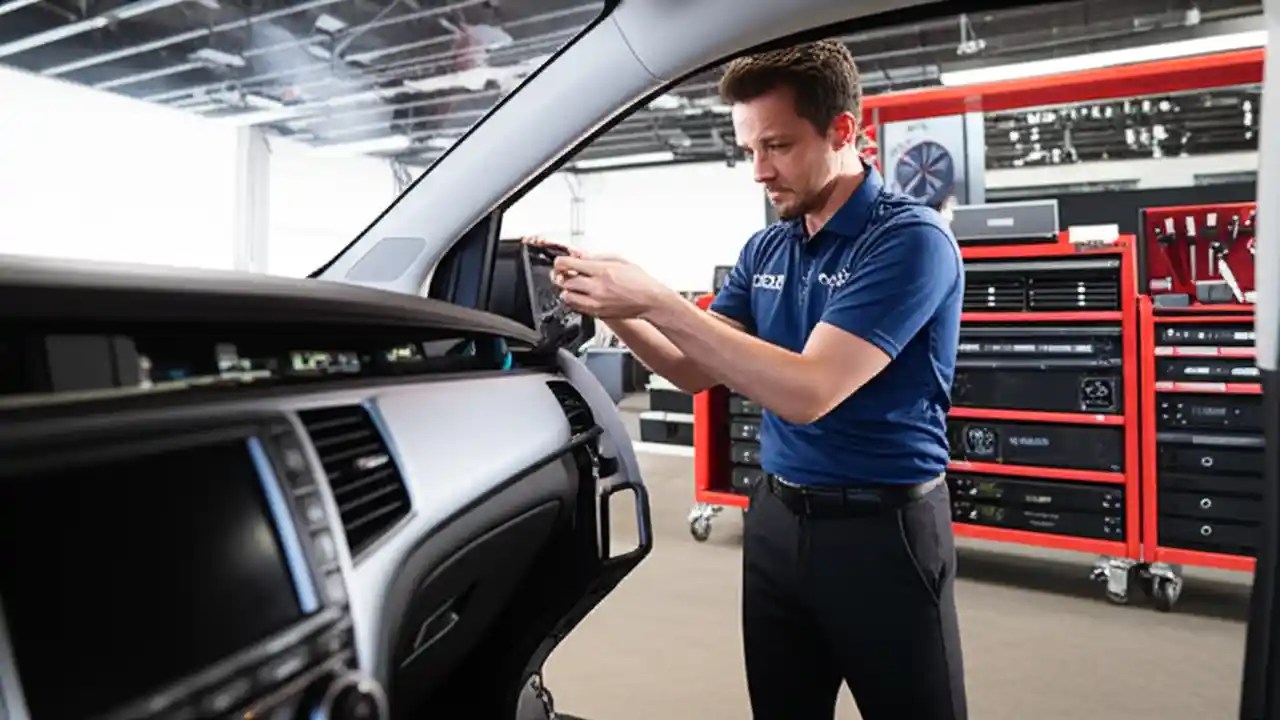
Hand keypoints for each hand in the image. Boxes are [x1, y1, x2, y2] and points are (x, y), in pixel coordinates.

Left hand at [551, 254, 675, 319]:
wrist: (650, 301)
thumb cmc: (639, 281)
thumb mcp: (619, 260)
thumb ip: (596, 257)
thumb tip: (579, 255)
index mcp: (601, 271)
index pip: (567, 264)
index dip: (560, 262)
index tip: (560, 262)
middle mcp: (596, 288)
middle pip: (564, 281)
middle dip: (562, 276)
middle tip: (567, 273)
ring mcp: (596, 302)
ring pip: (567, 296)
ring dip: (567, 289)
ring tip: (575, 285)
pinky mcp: (597, 313)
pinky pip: (576, 307)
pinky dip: (574, 300)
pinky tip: (582, 294)